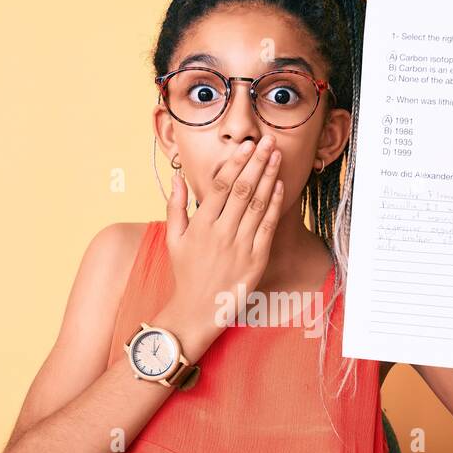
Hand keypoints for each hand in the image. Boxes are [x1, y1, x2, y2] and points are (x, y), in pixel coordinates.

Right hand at [158, 134, 286, 351]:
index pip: (221, 186)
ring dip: (268, 177)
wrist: (197, 311)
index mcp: (201, 225)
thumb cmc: (185, 274)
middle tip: (268, 141)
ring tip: (277, 156)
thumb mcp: (173, 239)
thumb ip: (175, 207)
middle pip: (242, 190)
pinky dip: (274, 205)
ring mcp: (240, 246)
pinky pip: (267, 227)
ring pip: (257, 205)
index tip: (246, 146)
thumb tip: (176, 178)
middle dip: (257, 162)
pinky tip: (279, 186)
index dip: (235, 163)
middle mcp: (221, 233)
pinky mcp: (256, 260)